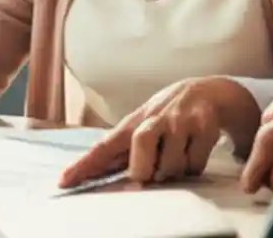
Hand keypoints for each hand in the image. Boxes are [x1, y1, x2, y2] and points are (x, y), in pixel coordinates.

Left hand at [59, 76, 260, 187]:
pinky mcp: (204, 126)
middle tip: (150, 174)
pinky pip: (194, 164)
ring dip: (173, 170)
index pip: (105, 145)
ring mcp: (180, 121)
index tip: (64, 181)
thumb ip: (125, 148)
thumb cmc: (168, 114)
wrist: (208, 91)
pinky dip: (193, 166)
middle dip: (144, 170)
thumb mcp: (144, 122)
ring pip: (170, 166)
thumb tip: (97, 174)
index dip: (85, 164)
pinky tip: (193, 150)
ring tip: (177, 156)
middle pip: (140, 150)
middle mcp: (155, 118)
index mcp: (135, 121)